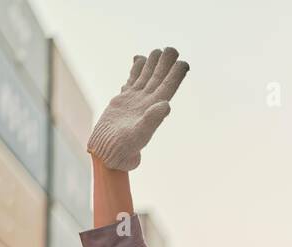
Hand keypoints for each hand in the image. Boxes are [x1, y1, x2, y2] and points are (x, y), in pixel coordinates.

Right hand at [88, 47, 189, 170]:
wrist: (108, 153)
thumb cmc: (124, 148)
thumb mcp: (139, 134)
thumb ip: (152, 120)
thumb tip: (167, 105)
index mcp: (153, 110)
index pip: (168, 89)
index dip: (176, 76)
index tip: (184, 63)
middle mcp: (146, 104)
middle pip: (158, 80)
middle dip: (165, 65)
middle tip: (172, 49)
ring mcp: (135, 101)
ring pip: (145, 78)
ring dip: (152, 64)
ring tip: (158, 51)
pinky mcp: (122, 101)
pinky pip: (131, 81)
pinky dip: (135, 70)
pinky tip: (139, 59)